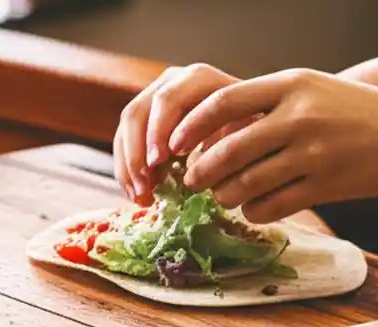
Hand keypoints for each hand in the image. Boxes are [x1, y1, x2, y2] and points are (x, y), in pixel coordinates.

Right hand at [114, 63, 239, 203]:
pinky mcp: (145, 119)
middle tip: (144, 187)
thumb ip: (227, 141)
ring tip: (140, 196)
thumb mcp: (249, 134)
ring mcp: (154, 98)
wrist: (251, 130)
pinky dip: (127, 170)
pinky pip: (124, 141)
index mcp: (199, 79)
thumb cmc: (254, 133)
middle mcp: (171, 82)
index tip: (158, 163)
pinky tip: (138, 192)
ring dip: (128, 166)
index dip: (158, 131)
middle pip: (137, 112)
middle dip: (136, 154)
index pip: (166, 100)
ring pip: (126, 128)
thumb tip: (200, 164)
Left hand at [170, 69, 377, 222]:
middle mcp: (301, 116)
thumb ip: (264, 103)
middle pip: (229, 150)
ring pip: (245, 183)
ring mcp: (314, 152)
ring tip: (220, 196)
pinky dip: (252, 211)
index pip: (223, 102)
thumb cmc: (350, 114)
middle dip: (201, 172)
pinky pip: (270, 206)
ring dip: (224, 195)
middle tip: (190, 181)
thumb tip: (204, 133)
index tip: (173, 145)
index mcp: (292, 85)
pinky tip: (252, 208)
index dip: (190, 127)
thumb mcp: (311, 91)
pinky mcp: (325, 185)